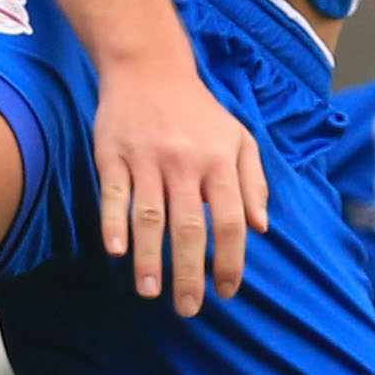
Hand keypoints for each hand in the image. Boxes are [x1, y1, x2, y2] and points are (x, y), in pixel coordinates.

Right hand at [91, 52, 265, 311]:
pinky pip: (113, 194)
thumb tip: (262, 228)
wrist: (149, 67)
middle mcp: (185, 162)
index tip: (226, 290)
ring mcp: (147, 158)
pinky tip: (115, 252)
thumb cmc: (199, 111)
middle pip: (190, 227)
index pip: (230, 220)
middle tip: (188, 308)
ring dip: (150, 258)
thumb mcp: (239, 138)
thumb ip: (254, 182)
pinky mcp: (113, 154)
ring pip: (150, 216)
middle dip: (189, 272)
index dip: (230, 260)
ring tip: (150, 292)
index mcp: (220, 161)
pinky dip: (113, 223)